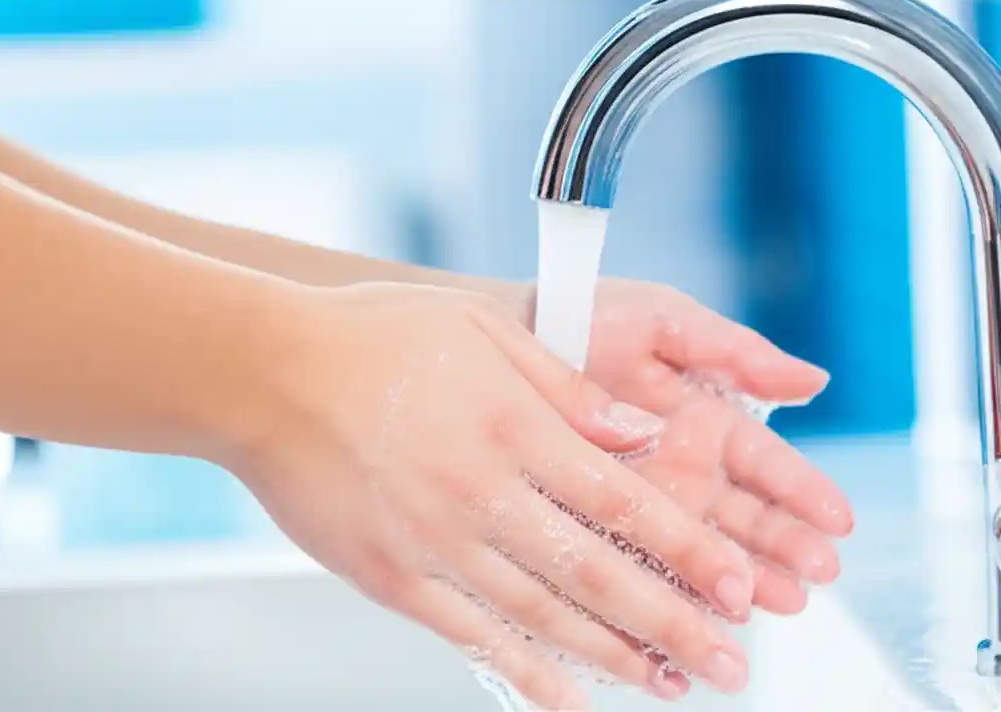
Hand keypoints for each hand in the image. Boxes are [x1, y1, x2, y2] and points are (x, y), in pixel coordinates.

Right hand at [236, 282, 756, 706]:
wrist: (263, 375)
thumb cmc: (369, 339)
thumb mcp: (480, 331)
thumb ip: (565, 385)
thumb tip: (638, 431)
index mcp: (514, 425)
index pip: (625, 500)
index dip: (690, 549)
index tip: (741, 586)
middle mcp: (483, 492)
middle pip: (598, 572)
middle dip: (675, 621)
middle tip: (732, 663)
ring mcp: (435, 542)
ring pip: (544, 613)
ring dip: (616, 654)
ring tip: (672, 683)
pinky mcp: (392, 575)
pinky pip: (470, 632)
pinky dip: (524, 670)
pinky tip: (569, 698)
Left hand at [533, 278, 853, 614]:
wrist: (500, 333)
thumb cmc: (583, 316)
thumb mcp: (665, 322)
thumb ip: (735, 353)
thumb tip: (815, 380)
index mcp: (707, 421)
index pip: (766, 465)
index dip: (802, 493)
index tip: (837, 522)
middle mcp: (682, 469)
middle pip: (744, 518)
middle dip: (783, 548)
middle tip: (815, 576)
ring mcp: (643, 500)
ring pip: (701, 549)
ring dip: (742, 578)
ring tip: (775, 604)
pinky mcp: (598, 522)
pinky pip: (640, 561)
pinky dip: (670, 590)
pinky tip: (698, 612)